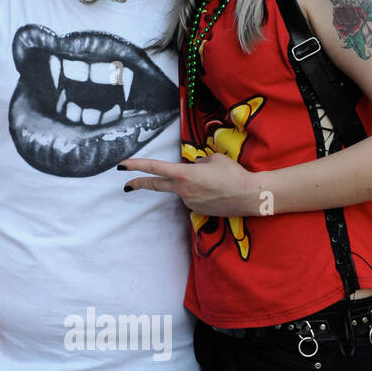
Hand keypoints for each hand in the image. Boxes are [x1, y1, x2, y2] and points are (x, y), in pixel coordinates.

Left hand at [120, 155, 264, 218]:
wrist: (249, 196)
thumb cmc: (233, 174)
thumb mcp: (213, 159)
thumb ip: (197, 163)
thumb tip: (192, 168)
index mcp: (184, 174)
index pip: (155, 168)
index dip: (137, 166)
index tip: (122, 166)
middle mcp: (183, 190)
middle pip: (157, 185)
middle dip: (140, 184)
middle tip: (127, 185)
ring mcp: (189, 202)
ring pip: (184, 188)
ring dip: (194, 183)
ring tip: (216, 182)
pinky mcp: (197, 210)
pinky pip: (194, 197)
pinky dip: (202, 192)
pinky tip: (217, 192)